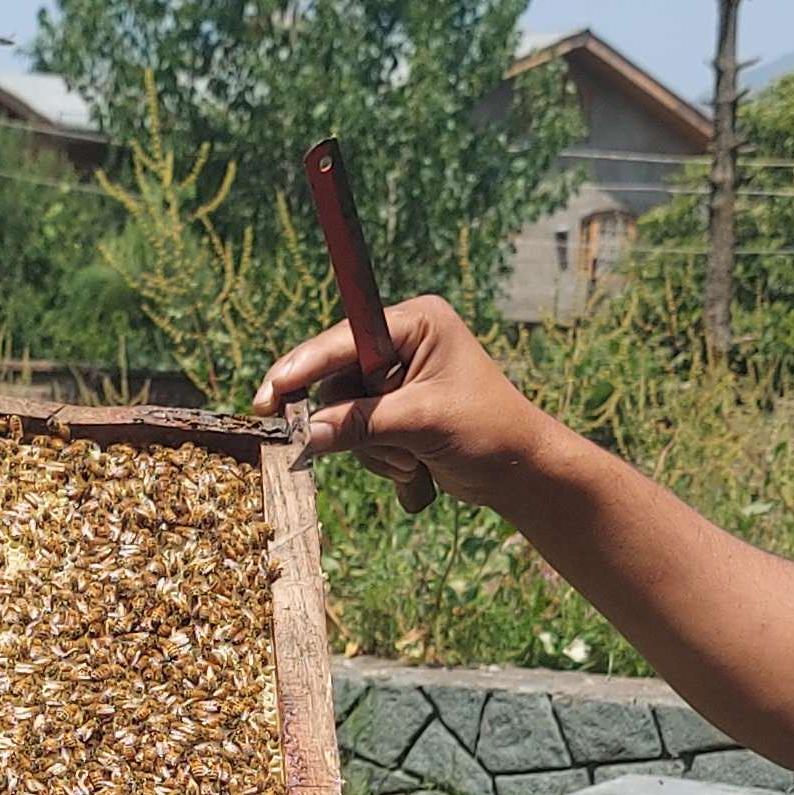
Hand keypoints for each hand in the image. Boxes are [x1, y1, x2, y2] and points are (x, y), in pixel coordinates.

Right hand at [257, 298, 558, 513]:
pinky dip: (375, 456)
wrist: (520, 471)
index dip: (305, 365)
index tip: (273, 391)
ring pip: (342, 412)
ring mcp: (396, 378)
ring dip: (369, 446)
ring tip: (410, 459)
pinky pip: (354, 432)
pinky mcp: (392, 409)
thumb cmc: (487, 432)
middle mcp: (402, 342)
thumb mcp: (422, 423)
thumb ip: (361, 425)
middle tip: (361, 447)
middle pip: (337, 379)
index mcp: (416, 323)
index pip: (345, 339)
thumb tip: (304, 434)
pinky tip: (411, 466)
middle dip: (351, 422)